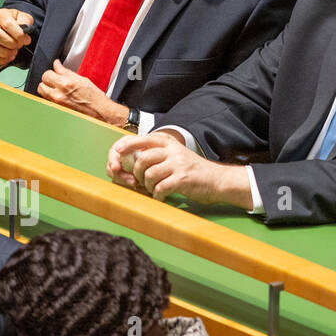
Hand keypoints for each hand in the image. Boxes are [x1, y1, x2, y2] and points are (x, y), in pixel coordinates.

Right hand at [0, 9, 33, 65]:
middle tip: (18, 46)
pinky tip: (8, 57)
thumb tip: (25, 38)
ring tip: (14, 52)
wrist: (10, 26)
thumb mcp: (25, 19)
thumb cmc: (18, 22)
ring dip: (5, 53)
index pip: (8, 24)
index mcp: (2, 14)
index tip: (24, 39)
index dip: (18, 34)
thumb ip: (26, 25)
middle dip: (11, 44)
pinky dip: (0, 59)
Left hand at [38, 60, 127, 124]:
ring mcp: (56, 101)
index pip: (49, 72)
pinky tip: (59, 94)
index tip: (56, 70)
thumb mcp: (82, 80)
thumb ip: (66, 72)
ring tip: (55, 86)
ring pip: (41, 90)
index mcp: (67, 83)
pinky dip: (49, 94)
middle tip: (56, 78)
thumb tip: (57, 65)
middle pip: (43, 80)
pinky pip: (46, 98)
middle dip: (48, 78)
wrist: (98, 111)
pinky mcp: (56, 107)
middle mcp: (59, 93)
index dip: (53, 70)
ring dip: (46, 86)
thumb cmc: (94, 97)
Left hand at [108, 131, 252, 208]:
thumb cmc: (193, 171)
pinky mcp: (183, 178)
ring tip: (155, 190)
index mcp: (171, 143)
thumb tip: (132, 161)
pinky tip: (163, 197)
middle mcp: (174, 151)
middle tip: (142, 182)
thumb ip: (158, 155)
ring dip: (148, 186)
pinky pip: (161, 188)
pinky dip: (158, 195)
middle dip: (137, 173)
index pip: (144, 139)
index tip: (117, 152)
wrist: (218, 181)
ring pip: (150, 174)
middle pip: (142, 158)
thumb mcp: (177, 156)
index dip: (128, 145)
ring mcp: (179, 164)